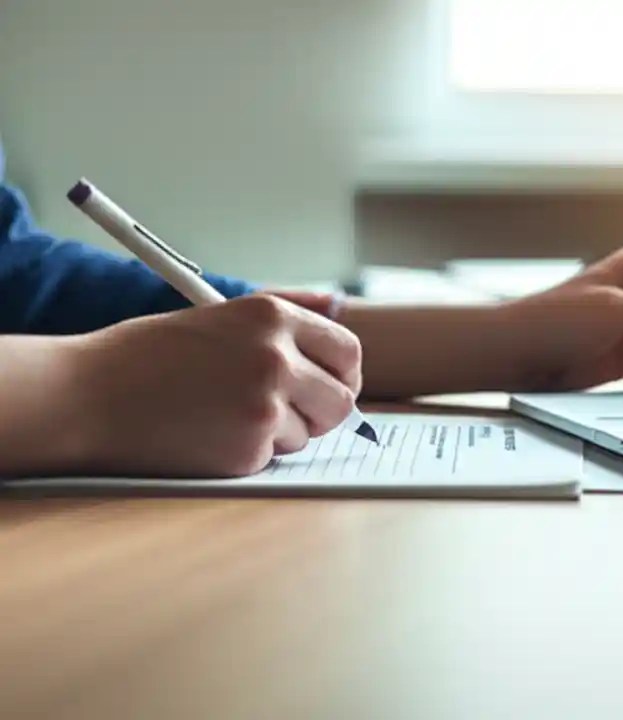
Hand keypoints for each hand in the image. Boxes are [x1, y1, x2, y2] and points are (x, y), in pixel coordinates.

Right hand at [72, 294, 362, 476]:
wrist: (87, 396)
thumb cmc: (147, 357)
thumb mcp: (220, 316)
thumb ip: (286, 310)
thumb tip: (340, 303)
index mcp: (272, 316)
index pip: (347, 351)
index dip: (342, 374)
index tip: (329, 385)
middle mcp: (277, 356)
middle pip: (343, 399)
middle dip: (323, 412)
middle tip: (290, 412)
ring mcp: (266, 404)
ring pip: (309, 432)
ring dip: (280, 432)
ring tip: (224, 415)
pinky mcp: (249, 447)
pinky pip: (274, 456)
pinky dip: (249, 453)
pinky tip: (207, 435)